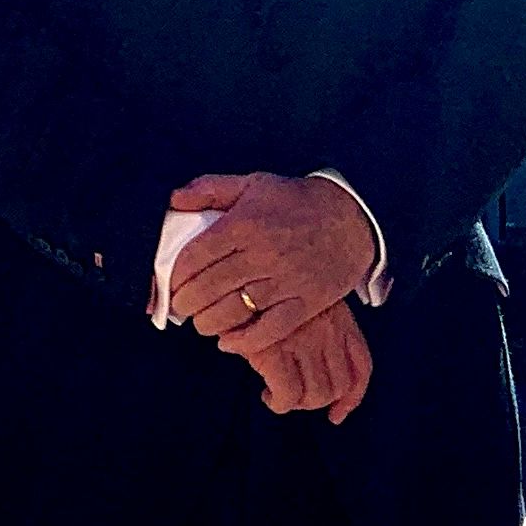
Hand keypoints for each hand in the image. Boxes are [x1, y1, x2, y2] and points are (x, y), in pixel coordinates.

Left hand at [165, 172, 376, 349]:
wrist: (353, 217)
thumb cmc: (297, 201)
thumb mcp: (253, 183)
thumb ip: (210, 189)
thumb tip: (174, 200)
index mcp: (245, 224)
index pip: (195, 256)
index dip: (177, 276)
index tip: (172, 284)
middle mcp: (263, 253)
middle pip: (209, 288)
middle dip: (187, 304)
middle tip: (182, 308)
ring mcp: (286, 280)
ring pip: (234, 312)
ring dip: (209, 323)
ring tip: (202, 323)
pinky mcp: (307, 302)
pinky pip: (270, 330)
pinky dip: (244, 342)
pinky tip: (228, 342)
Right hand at [245, 301, 371, 423]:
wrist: (236, 279)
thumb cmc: (267, 290)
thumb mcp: (306, 300)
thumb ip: (320, 329)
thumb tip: (321, 374)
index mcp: (339, 318)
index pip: (360, 366)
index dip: (351, 398)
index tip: (337, 413)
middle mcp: (328, 332)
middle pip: (339, 386)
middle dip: (317, 401)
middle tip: (296, 396)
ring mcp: (303, 342)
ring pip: (316, 395)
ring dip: (298, 403)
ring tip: (279, 394)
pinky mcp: (275, 352)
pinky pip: (288, 396)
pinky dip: (279, 403)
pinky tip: (267, 395)